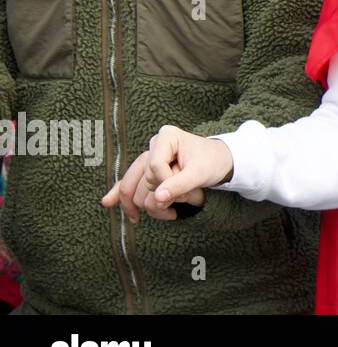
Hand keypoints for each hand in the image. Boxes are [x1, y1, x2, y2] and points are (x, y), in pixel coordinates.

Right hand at [100, 125, 229, 221]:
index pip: (155, 166)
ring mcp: (149, 158)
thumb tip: (156, 199)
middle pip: (145, 180)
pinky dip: (122, 195)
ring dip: (156, 205)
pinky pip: (130, 184)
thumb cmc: (212, 163)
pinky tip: (108, 203)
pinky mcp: (147, 170)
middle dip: (165, 195)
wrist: (220, 162)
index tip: (190, 183)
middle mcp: (153, 145)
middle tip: (190, 196)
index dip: (170, 181)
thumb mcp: (200, 174)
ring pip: (137, 189)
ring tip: (175, 209)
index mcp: (166, 137)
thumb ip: (179, 185)